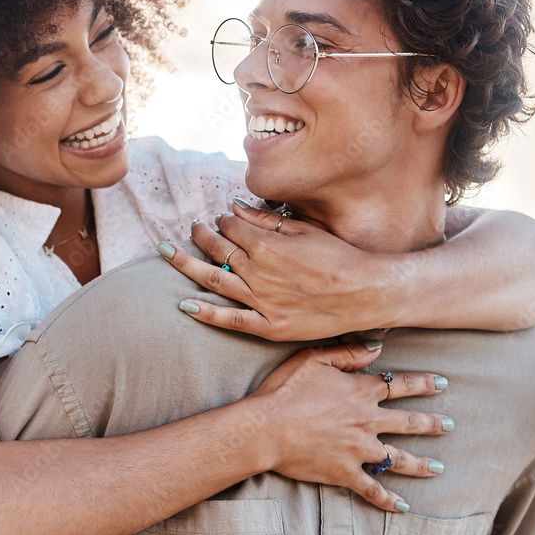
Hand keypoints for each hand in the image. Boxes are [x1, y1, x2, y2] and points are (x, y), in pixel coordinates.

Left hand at [159, 202, 390, 340]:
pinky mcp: (268, 326)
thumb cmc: (338, 257)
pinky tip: (184, 305)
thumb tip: (235, 208)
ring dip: (187, 264)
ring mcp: (261, 301)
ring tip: (168, 252)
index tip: (223, 219)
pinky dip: (206, 313)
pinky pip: (230, 320)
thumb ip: (266, 220)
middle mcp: (258, 272)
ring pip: (214, 279)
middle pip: (217, 249)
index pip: (231, 228)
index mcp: (266, 245)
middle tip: (192, 228)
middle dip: (201, 235)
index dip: (224, 221)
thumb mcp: (303, 230)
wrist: (366, 292)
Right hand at [245, 343, 450, 512]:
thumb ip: (348, 352)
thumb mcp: (314, 359)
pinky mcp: (346, 473)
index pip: (401, 386)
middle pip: (408, 422)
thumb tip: (378, 347)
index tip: (443, 383)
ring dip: (420, 464)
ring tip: (438, 467)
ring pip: (398, 459)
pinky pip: (373, 489)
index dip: (424, 383)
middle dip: (432, 423)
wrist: (266, 428)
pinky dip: (388, 500)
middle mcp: (368, 422)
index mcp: (361, 392)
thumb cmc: (285, 390)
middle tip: (450, 424)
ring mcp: (359, 450)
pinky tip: (403, 507)